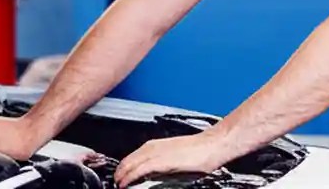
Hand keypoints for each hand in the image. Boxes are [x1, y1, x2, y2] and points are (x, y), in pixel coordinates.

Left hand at [114, 133, 233, 186]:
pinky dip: (130, 176)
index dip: (124, 167)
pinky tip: (125, 183)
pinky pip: (140, 169)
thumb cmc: (201, 150)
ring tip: (117, 183)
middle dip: (120, 171)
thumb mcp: (177, 156)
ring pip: (131, 163)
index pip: (133, 156)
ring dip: (122, 174)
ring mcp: (157, 153)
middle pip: (128, 159)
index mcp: (157, 145)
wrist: (213, 145)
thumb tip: (156, 174)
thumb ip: (164, 163)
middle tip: (115, 181)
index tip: (120, 176)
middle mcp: (154, 146)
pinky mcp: (162, 161)